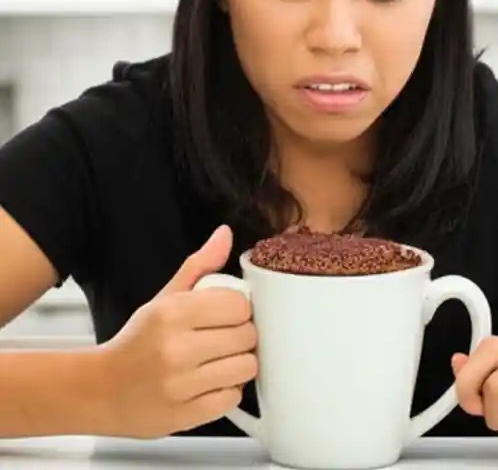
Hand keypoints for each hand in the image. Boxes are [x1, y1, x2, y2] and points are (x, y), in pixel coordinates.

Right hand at [95, 225, 257, 437]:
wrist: (98, 390)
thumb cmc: (137, 341)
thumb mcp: (164, 299)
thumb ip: (199, 267)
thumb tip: (225, 234)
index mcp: (172, 314)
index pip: (239, 305)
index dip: (238, 310)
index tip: (227, 315)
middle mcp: (176, 349)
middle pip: (247, 336)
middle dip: (241, 336)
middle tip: (222, 339)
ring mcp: (180, 386)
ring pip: (246, 368)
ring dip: (238, 364)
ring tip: (218, 361)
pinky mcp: (185, 415)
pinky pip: (233, 398)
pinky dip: (226, 391)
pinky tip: (208, 384)